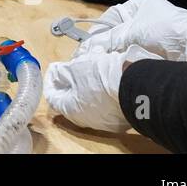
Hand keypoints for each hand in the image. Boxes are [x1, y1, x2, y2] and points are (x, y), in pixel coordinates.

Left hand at [45, 44, 161, 131]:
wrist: (135, 84)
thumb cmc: (101, 77)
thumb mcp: (75, 69)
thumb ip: (61, 72)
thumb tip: (55, 73)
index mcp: (71, 110)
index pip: (52, 96)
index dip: (51, 79)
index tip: (54, 68)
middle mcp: (87, 120)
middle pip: (72, 98)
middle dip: (70, 80)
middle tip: (73, 66)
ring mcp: (105, 120)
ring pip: (90, 99)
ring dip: (87, 82)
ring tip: (92, 64)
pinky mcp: (120, 117)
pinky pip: (106, 102)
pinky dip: (103, 89)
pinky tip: (107, 74)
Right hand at [75, 0, 186, 61]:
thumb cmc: (165, 32)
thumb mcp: (133, 32)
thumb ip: (110, 37)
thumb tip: (90, 46)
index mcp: (141, 5)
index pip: (113, 15)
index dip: (100, 28)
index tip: (90, 42)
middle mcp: (148, 16)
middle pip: (120, 30)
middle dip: (108, 42)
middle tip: (97, 54)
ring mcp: (156, 32)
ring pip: (129, 42)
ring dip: (120, 51)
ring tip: (109, 61)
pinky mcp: (162, 47)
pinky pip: (140, 51)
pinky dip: (132, 57)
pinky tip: (125, 64)